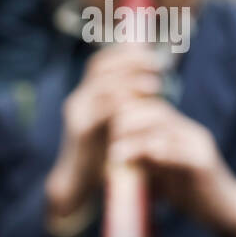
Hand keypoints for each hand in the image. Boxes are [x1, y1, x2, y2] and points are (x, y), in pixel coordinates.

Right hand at [44, 41, 165, 218]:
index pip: (100, 62)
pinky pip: (105, 109)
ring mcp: (78, 115)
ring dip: (132, 81)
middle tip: (158, 65)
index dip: (123, 54)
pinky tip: (145, 103)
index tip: (150, 53)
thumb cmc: (101, 153)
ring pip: (104, 85)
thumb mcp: (113, 124)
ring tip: (156, 85)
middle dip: (131, 63)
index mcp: (84, 96)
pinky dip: (126, 102)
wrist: (78, 182)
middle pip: (101, 67)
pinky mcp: (82, 131)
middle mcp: (77, 100)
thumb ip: (125, 103)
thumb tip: (149, 82)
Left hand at [107, 98, 235, 236]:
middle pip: (157, 113)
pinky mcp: (203, 165)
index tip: (103, 127)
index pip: (151, 109)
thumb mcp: (162, 171)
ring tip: (114, 153)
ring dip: (136, 140)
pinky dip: (156, 155)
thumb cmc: (189, 191)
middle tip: (106, 138)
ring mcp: (199, 147)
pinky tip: (138, 160)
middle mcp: (191, 133)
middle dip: (128, 122)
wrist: (225, 210)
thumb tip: (113, 153)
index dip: (126, 113)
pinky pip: (178, 154)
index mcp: (181, 131)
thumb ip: (144, 159)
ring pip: (165, 131)